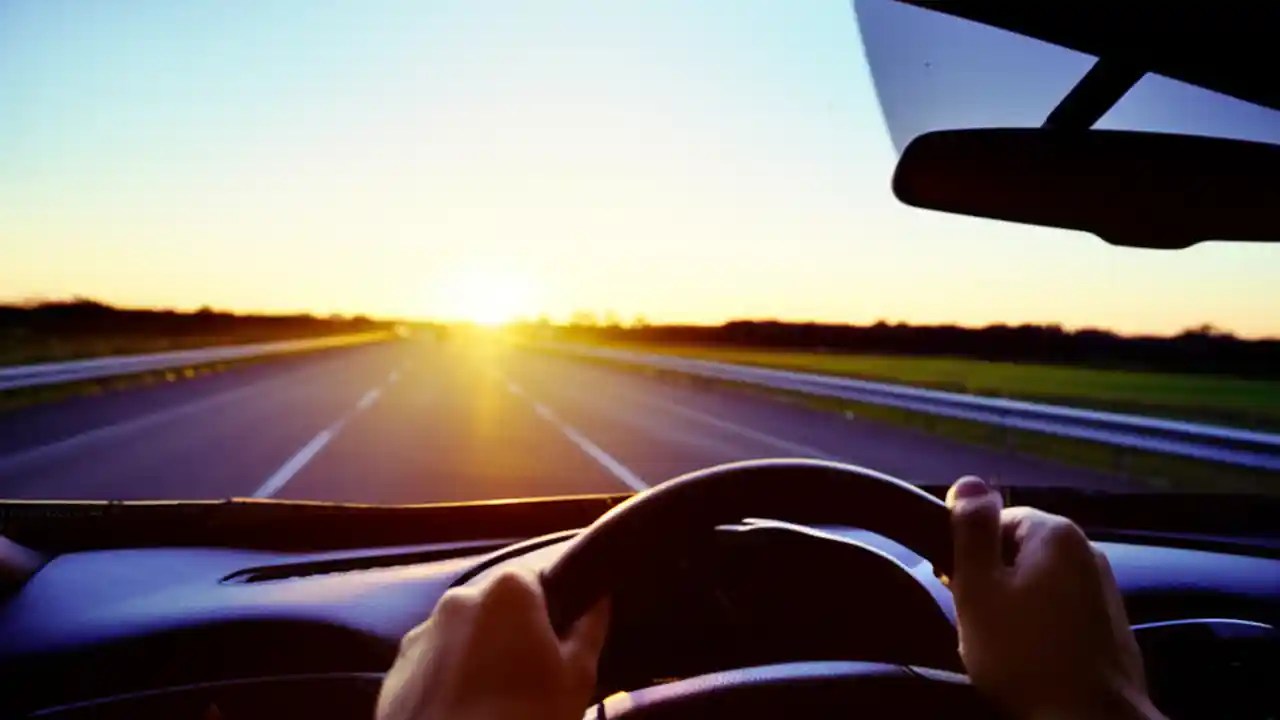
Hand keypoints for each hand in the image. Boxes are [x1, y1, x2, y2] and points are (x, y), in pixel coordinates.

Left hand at [376, 567, 609, 719]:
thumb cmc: (529, 716)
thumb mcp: (577, 677)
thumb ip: (589, 628)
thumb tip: (598, 597)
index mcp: (507, 591)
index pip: (535, 580)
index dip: (549, 611)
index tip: (556, 647)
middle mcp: (458, 599)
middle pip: (494, 609)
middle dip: (510, 633)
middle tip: (528, 679)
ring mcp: (419, 635)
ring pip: (460, 637)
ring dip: (475, 656)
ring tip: (491, 703)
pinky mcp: (394, 673)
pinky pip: (430, 667)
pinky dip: (445, 682)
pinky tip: (461, 715)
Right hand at [946, 476, 1164, 719]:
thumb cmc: (1024, 655)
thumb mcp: (979, 588)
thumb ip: (972, 530)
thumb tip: (969, 481)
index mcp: (1055, 532)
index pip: (993, 520)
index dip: (968, 554)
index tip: (957, 590)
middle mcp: (1087, 549)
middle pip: (1018, 551)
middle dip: (993, 581)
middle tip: (978, 621)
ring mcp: (1104, 588)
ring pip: (1038, 584)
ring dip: (1016, 606)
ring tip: (1003, 644)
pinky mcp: (1110, 625)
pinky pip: (1060, 611)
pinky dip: (1041, 626)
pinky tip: (1031, 656)